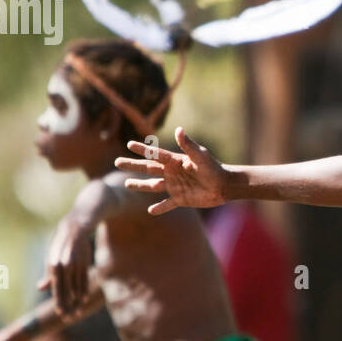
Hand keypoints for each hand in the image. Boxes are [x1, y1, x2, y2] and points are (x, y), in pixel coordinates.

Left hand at [45, 212, 94, 315]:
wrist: (75, 229)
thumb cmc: (60, 247)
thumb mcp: (51, 259)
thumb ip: (48, 275)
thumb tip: (40, 289)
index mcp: (54, 266)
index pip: (56, 288)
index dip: (59, 301)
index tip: (59, 313)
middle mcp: (65, 266)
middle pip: (66, 291)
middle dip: (67, 305)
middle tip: (67, 318)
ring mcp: (76, 264)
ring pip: (77, 288)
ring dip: (76, 302)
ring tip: (76, 313)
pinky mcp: (85, 263)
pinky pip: (85, 280)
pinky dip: (83, 291)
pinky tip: (83, 300)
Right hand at [115, 126, 229, 214]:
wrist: (224, 185)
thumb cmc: (213, 168)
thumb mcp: (200, 155)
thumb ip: (188, 145)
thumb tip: (179, 130)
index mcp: (175, 161)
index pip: (155, 154)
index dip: (142, 150)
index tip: (129, 145)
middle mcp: (172, 173)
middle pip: (148, 168)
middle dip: (133, 165)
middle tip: (117, 161)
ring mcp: (175, 186)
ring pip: (153, 186)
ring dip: (140, 185)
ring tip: (126, 184)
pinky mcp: (181, 199)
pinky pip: (167, 204)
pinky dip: (159, 208)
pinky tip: (150, 210)